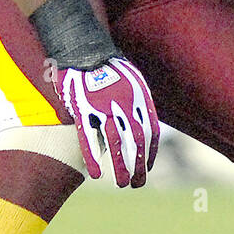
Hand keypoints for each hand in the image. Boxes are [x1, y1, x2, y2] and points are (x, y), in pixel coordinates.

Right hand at [53, 57, 159, 187]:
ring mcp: (103, 107)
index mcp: (139, 98)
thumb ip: (138, 102)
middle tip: (137, 184)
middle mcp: (124, 104)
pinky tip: (96, 174)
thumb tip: (145, 124)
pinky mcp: (83, 109)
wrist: (84, 49)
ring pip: (115, 143)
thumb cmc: (109, 67)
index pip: (150, 132)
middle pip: (136, 141)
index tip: (146, 168)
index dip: (149, 153)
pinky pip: (88, 138)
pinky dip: (92, 157)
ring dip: (120, 166)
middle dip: (138, 165)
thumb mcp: (133, 80)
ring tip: (122, 184)